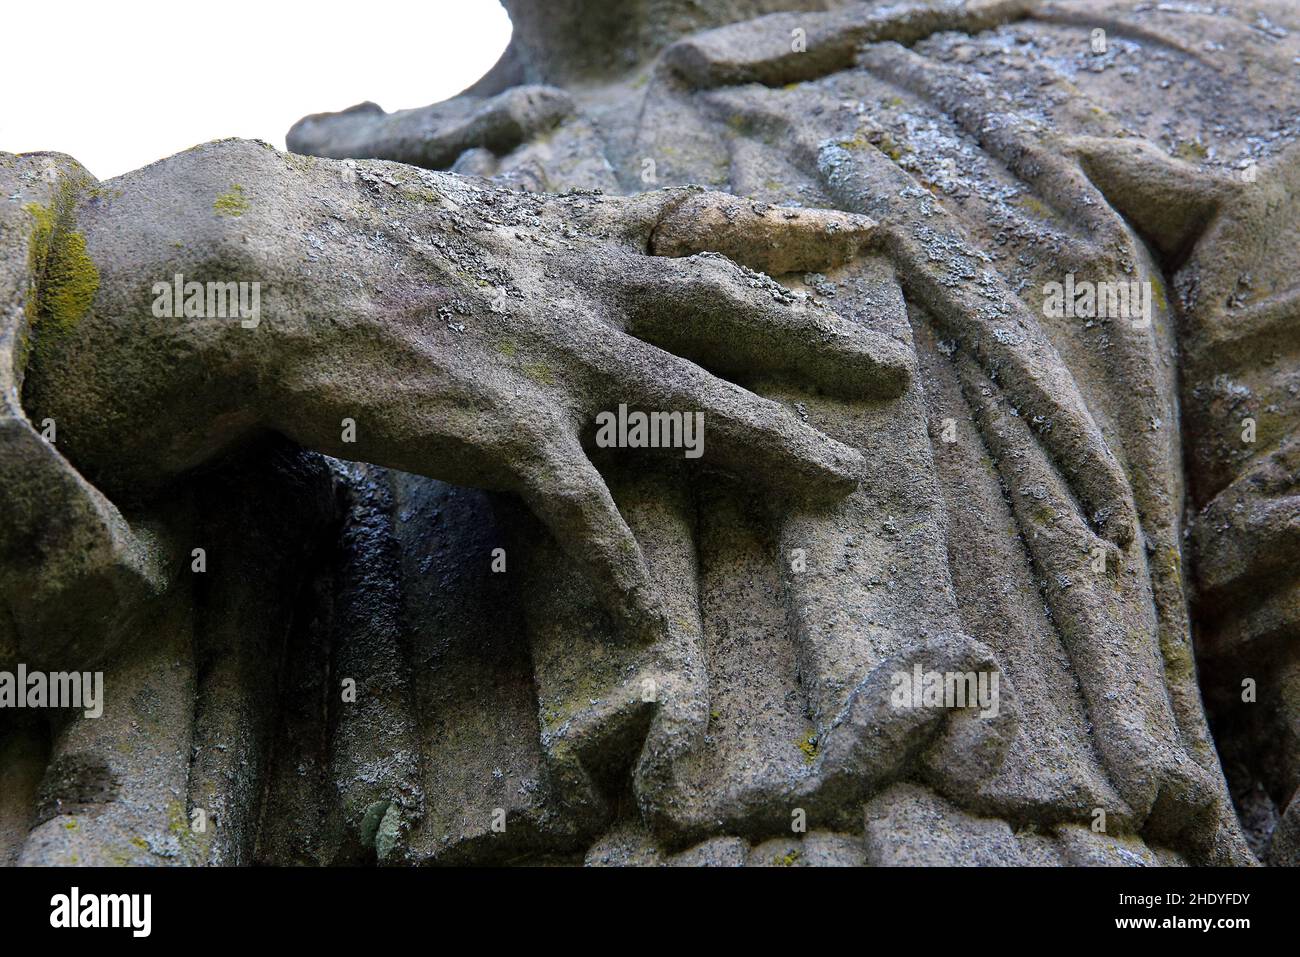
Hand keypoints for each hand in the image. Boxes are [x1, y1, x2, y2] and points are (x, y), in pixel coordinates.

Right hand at [24, 140, 912, 638]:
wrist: (273, 271)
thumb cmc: (348, 243)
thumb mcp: (457, 218)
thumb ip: (521, 239)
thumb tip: (547, 240)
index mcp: (568, 245)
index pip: (700, 231)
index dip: (786, 235)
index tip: (860, 237)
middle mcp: (582, 297)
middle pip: (728, 318)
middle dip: (814, 341)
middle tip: (891, 367)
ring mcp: (556, 363)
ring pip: (693, 411)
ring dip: (772, 447)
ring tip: (839, 480)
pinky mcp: (510, 430)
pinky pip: (584, 514)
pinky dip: (617, 571)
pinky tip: (648, 622)